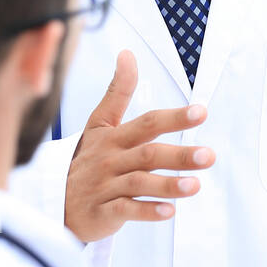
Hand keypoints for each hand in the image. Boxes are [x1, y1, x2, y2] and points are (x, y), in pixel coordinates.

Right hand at [63, 50, 213, 242]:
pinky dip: (147, 211)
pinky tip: (169, 211)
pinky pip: (125, 211)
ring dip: (168, 185)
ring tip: (196, 185)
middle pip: (148, 154)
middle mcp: (110, 160)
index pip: (147, 123)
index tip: (201, 112)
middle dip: (179, 155)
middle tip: (209, 156)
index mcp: (114, 137)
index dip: (174, 117)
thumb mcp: (99, 124)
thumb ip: (118, 91)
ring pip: (139, 184)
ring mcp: (105, 187)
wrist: (56, 202)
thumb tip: (127, 53)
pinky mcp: (102, 212)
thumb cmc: (87, 159)